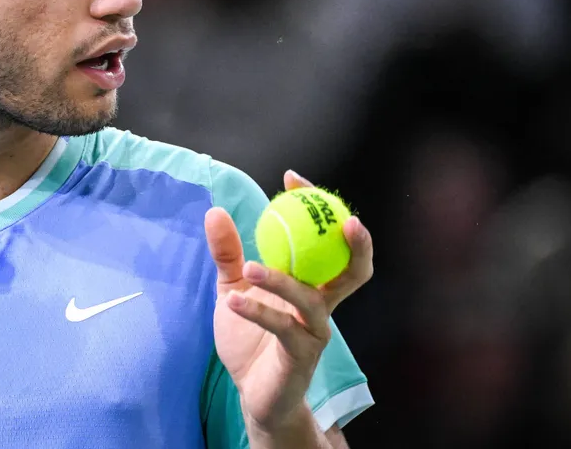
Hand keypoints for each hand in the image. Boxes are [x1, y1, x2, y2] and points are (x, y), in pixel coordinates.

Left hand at [206, 170, 373, 433]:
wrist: (250, 392)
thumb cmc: (249, 338)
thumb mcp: (232, 288)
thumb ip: (228, 253)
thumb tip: (215, 211)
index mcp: (310, 283)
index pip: (325, 240)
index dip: (317, 207)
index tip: (293, 178)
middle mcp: (321, 304)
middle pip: (354, 270)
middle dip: (355, 242)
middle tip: (339, 217)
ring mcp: (314, 331)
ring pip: (313, 299)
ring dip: (282, 281)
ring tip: (250, 269)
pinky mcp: (300, 355)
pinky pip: (283, 329)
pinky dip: (258, 312)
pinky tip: (233, 301)